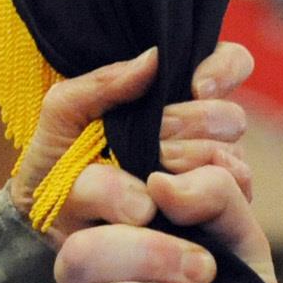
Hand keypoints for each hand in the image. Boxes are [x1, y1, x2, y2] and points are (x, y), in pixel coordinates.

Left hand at [10, 41, 258, 242]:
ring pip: (234, 158)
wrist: (48, 222)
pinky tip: (174, 203)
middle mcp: (202, 132)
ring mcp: (212, 174)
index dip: (224, 69)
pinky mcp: (213, 215)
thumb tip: (152, 60)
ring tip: (154, 178)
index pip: (230, 64)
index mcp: (174, 95)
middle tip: (157, 145)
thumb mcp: (62, 115)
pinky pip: (234, 200)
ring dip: (196, 163)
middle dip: (195, 124)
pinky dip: (206, 197)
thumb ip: (101, 84)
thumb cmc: (56, 159)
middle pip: (232, 116)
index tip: (196, 87)